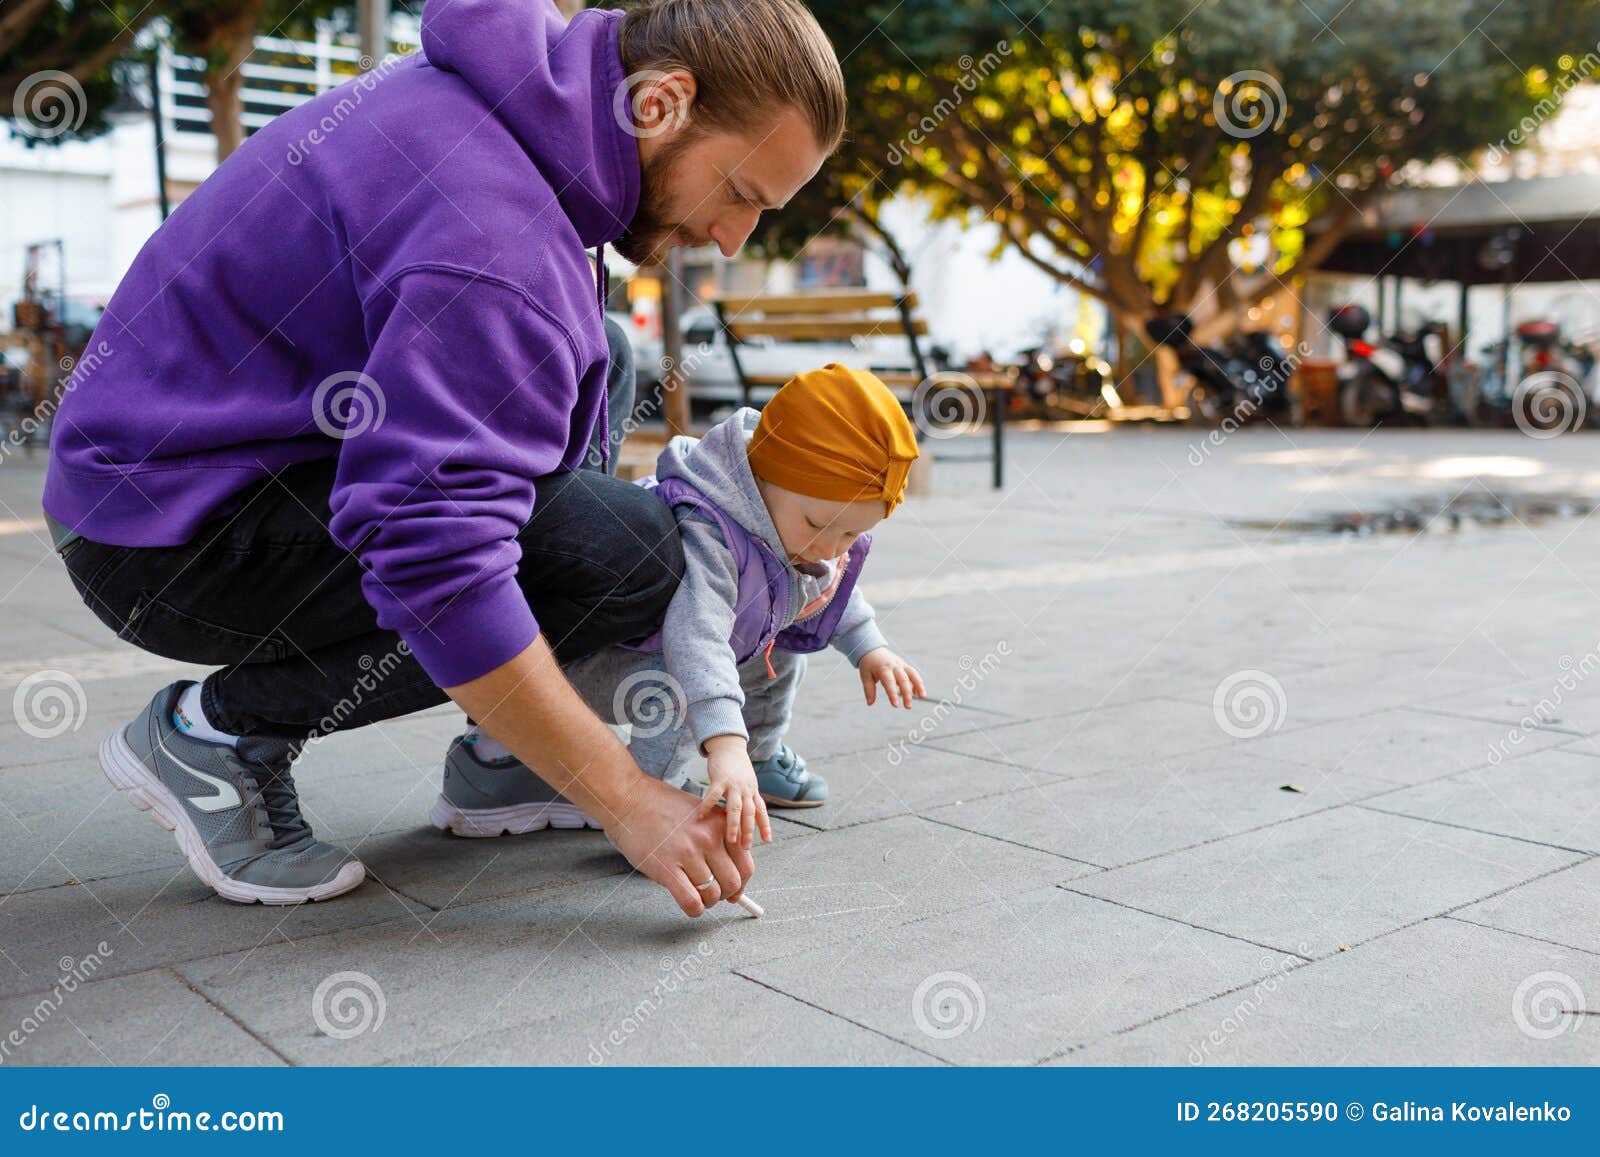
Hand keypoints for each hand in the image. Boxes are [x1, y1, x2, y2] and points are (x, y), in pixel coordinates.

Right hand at [607, 775, 753, 916]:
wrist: (629, 799)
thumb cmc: (661, 807)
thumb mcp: (701, 813)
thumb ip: (718, 838)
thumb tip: (732, 874)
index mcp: (720, 824)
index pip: (746, 864)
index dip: (742, 883)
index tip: (735, 891)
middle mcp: (708, 838)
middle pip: (733, 882)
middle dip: (725, 895)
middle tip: (714, 895)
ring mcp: (688, 853)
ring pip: (713, 895)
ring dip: (707, 901)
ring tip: (696, 895)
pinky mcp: (667, 868)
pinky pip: (692, 901)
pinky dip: (694, 909)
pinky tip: (689, 904)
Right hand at [700, 734, 772, 848]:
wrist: (730, 746)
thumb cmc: (737, 768)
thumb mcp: (748, 784)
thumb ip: (747, 800)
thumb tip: (745, 821)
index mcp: (753, 792)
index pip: (761, 811)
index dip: (765, 826)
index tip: (768, 841)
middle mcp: (746, 789)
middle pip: (749, 813)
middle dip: (749, 831)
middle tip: (746, 848)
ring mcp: (734, 784)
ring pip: (735, 807)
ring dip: (733, 825)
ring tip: (730, 840)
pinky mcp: (720, 779)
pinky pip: (713, 795)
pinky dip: (708, 805)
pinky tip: (701, 815)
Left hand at [859, 647, 925, 708]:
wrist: (873, 649)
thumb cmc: (868, 664)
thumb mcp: (865, 676)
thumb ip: (869, 690)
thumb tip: (870, 703)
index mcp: (883, 668)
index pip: (889, 682)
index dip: (893, 694)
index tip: (896, 705)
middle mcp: (894, 666)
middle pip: (903, 680)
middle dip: (907, 694)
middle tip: (908, 707)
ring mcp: (901, 664)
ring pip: (912, 674)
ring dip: (919, 685)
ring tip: (923, 697)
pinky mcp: (905, 665)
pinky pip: (913, 674)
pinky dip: (918, 683)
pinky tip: (919, 694)